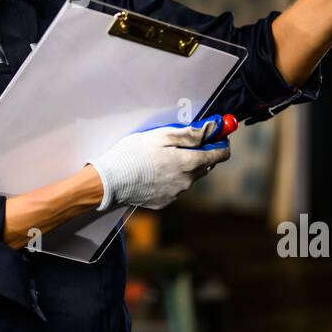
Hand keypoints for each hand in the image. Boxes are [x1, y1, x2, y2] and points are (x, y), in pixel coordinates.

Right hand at [87, 121, 230, 210]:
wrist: (110, 182)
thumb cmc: (134, 153)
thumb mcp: (161, 136)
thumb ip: (191, 134)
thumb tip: (213, 129)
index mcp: (189, 163)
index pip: (220, 155)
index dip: (221, 143)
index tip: (218, 136)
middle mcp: (188, 181)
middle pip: (205, 166)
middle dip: (200, 154)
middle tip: (184, 144)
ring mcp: (176, 194)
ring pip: (190, 177)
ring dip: (184, 167)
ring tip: (162, 158)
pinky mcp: (165, 202)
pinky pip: (175, 188)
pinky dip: (171, 179)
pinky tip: (154, 173)